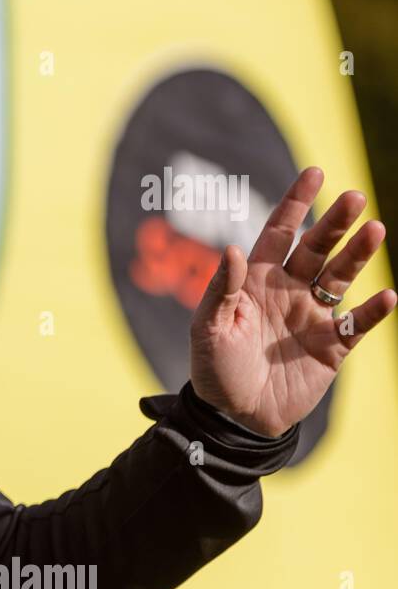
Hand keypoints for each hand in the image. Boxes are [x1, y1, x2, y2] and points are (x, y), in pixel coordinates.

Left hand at [189, 167, 396, 437]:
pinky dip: (372, 312)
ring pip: (341, 277)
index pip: (280, 233)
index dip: (296, 204)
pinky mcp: (332, 346)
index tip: (315, 173)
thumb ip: (221, 289)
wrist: (233, 416)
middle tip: (354, 198)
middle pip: (317, 248)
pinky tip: (387, 296)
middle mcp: (288, 291)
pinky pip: (357, 324)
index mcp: (256, 280)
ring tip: (374, 229)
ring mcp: (312, 316)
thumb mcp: (208, 327)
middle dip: (335, 223)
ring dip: (358, 255)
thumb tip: (232, 248)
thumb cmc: (214, 368)